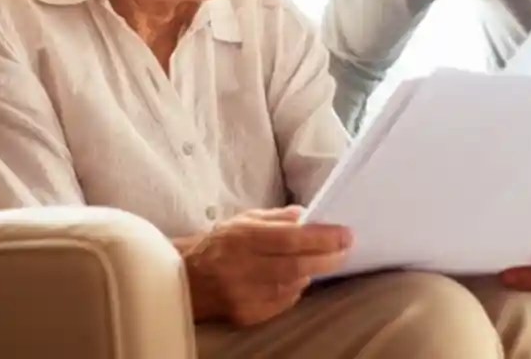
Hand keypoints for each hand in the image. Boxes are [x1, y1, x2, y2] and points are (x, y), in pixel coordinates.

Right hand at [180, 206, 352, 325]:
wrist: (185, 278)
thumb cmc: (218, 244)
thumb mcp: (243, 221)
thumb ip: (276, 218)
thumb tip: (306, 215)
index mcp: (242, 238)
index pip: (290, 239)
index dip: (322, 238)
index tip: (345, 234)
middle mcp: (242, 268)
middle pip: (296, 266)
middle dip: (327, 258)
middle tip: (345, 250)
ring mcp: (244, 295)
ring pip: (292, 286)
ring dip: (310, 274)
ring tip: (319, 262)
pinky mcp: (246, 315)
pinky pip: (282, 303)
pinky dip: (294, 290)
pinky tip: (296, 280)